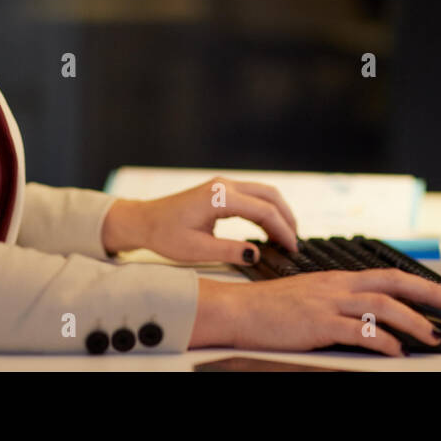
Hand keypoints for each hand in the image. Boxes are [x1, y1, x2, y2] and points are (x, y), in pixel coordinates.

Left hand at [106, 176, 299, 263]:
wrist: (145, 221)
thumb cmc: (165, 235)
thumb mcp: (197, 249)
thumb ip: (229, 251)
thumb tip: (256, 255)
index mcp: (220, 197)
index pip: (264, 211)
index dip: (282, 231)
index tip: (292, 250)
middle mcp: (225, 185)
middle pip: (270, 196)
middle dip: (287, 218)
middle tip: (294, 243)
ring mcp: (223, 185)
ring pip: (264, 193)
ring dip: (278, 213)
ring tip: (285, 239)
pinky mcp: (221, 190)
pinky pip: (252, 196)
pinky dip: (266, 210)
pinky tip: (268, 230)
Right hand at [192, 269, 440, 356]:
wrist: (239, 310)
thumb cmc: (270, 307)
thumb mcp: (311, 297)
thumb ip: (339, 303)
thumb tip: (368, 317)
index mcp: (337, 279)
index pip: (387, 275)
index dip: (418, 282)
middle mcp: (337, 286)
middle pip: (392, 283)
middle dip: (427, 293)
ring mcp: (328, 303)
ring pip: (382, 305)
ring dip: (412, 320)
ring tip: (432, 335)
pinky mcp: (318, 323)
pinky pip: (358, 330)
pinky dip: (381, 340)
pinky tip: (395, 350)